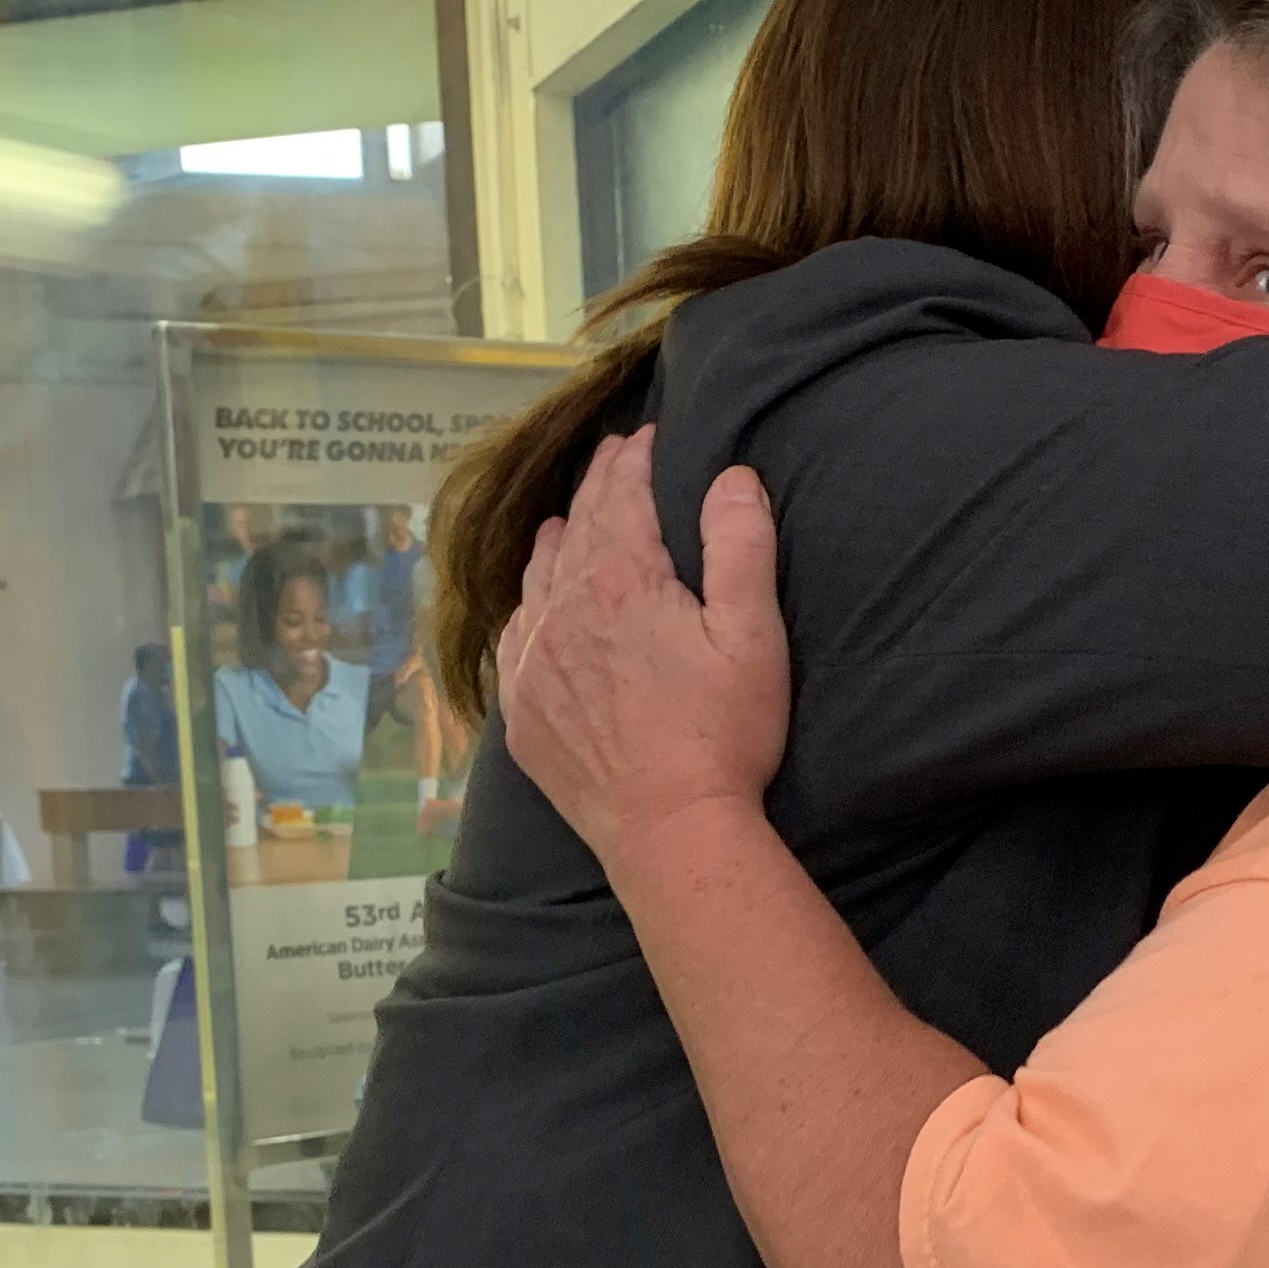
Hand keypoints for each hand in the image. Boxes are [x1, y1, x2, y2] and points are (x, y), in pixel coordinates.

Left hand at [498, 427, 790, 864]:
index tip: (644, 436)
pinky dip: (528, 606)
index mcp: (621, 582)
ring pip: (536, 579)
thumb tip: (731, 477)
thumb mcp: (753, 635)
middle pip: (575, 529)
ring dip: (556, 542)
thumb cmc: (723, 736)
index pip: (621, 498)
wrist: (669, 831)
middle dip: (597, 488)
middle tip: (611, 459)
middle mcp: (563, 611)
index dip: (633, 460)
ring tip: (566, 520)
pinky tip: (536, 606)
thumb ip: (741, 546)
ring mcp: (534, 663)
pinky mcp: (523, 711)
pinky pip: (515, 638)